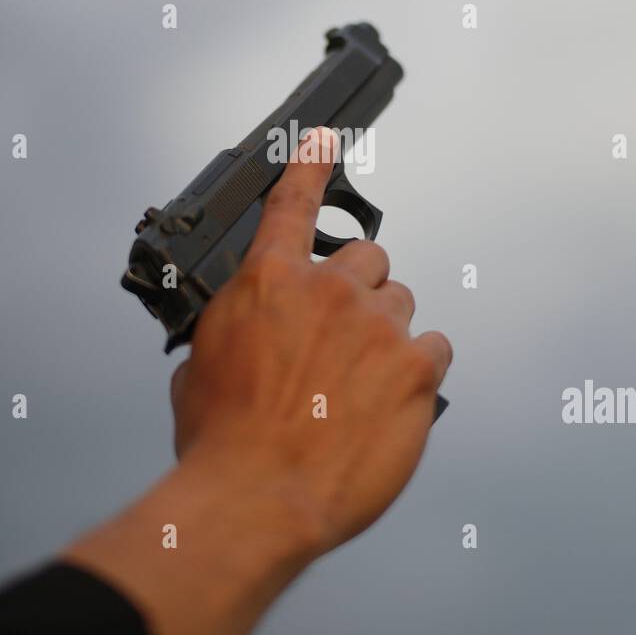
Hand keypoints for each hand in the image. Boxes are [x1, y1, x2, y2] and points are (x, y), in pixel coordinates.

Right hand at [170, 128, 451, 554]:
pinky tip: (388, 405)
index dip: (311, 164)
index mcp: (268, 281)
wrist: (258, 499)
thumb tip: (245, 335)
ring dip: (384, 334)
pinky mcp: (415, 369)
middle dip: (355, 293)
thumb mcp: (201, 367)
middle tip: (339, 342)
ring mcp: (376, 327)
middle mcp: (327, 291)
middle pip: (366, 260)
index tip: (326, 135)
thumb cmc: (222, 442)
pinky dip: (417, 370)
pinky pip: (433, 348)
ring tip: (357, 386)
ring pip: (400, 305)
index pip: (294, 202)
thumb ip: (234, 329)